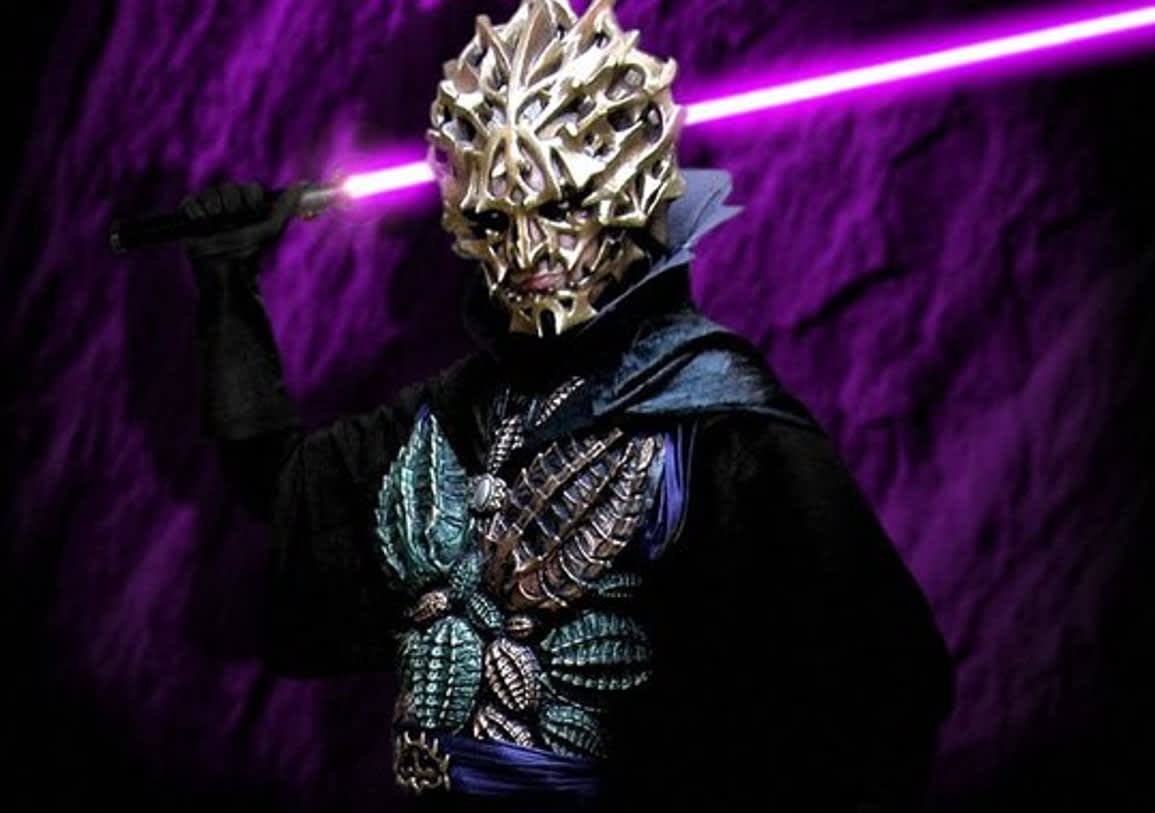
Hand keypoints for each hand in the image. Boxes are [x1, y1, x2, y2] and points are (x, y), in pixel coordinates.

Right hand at [181, 181, 307, 262]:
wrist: (226, 272)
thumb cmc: (250, 253)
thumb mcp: (271, 230)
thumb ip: (285, 207)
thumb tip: (303, 184)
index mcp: (249, 206)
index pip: (250, 188)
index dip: (251, 196)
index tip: (253, 211)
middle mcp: (229, 205)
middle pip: (229, 187)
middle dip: (233, 204)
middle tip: (233, 222)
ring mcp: (209, 209)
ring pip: (209, 192)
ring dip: (215, 207)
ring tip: (218, 226)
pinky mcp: (190, 216)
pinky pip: (190, 201)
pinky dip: (196, 211)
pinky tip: (202, 224)